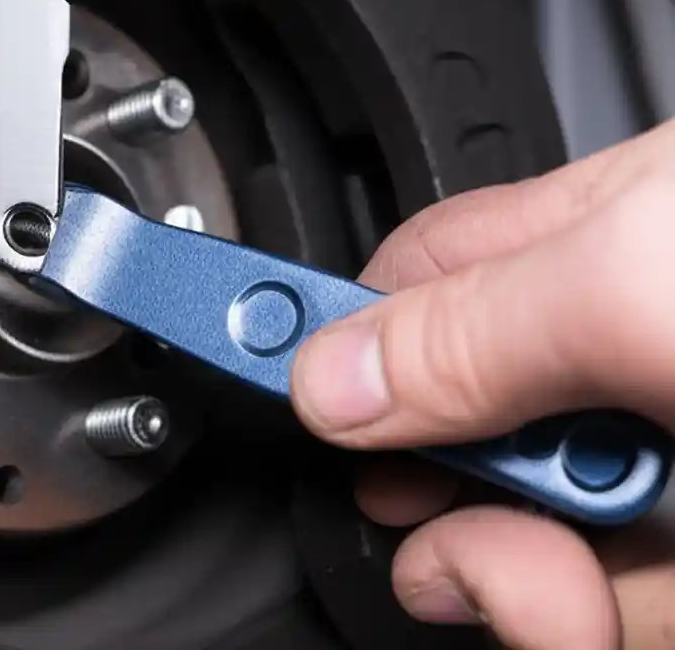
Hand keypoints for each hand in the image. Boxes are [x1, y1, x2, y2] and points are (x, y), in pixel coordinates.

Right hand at [292, 120, 674, 648]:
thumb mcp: (638, 281)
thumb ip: (466, 326)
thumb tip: (328, 380)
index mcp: (596, 244)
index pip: (405, 288)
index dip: (315, 335)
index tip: (224, 369)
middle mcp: (615, 358)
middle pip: (451, 440)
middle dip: (431, 501)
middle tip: (438, 512)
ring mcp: (655, 463)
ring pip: (522, 547)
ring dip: (515, 589)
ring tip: (566, 593)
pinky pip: (602, 614)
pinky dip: (578, 626)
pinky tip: (597, 616)